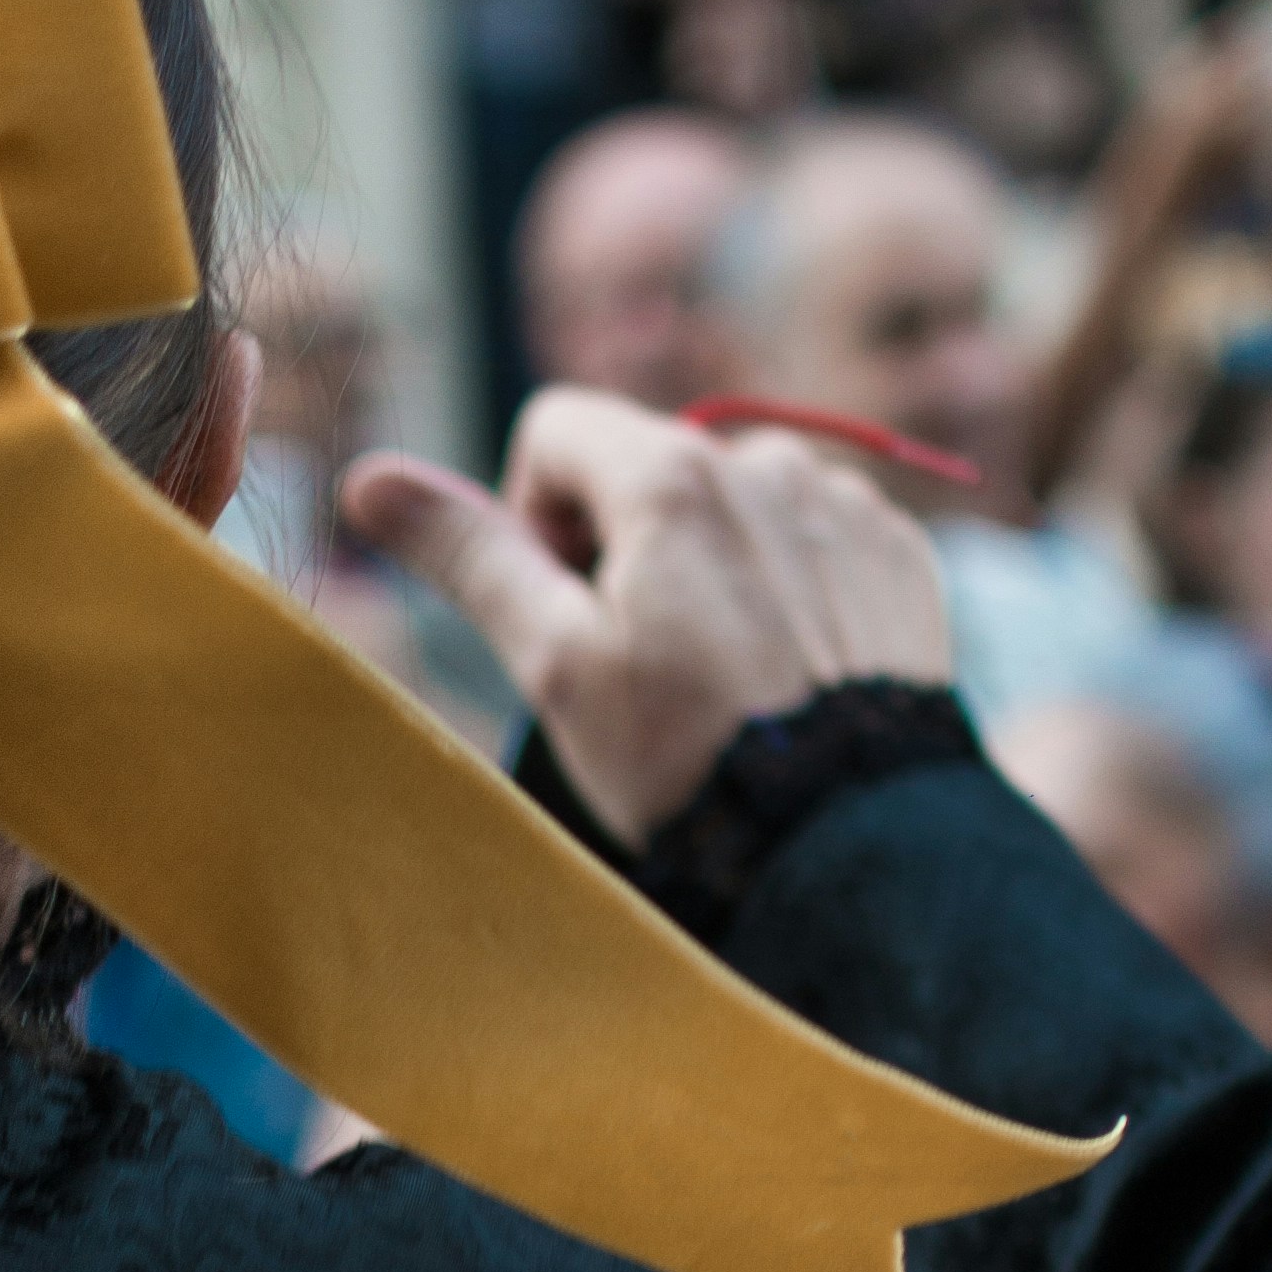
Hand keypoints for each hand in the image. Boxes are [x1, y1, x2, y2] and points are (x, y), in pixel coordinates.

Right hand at [340, 390, 950, 845]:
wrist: (850, 842)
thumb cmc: (689, 761)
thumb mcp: (556, 664)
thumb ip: (472, 556)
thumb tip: (371, 480)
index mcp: (670, 475)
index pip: (556, 430)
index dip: (534, 515)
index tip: (561, 606)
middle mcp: (766, 460)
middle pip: (652, 470)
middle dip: (629, 547)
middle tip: (644, 665)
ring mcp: (845, 506)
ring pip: (739, 506)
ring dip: (716, 566)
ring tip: (727, 678)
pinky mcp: (900, 557)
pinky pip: (818, 543)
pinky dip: (793, 591)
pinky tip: (791, 675)